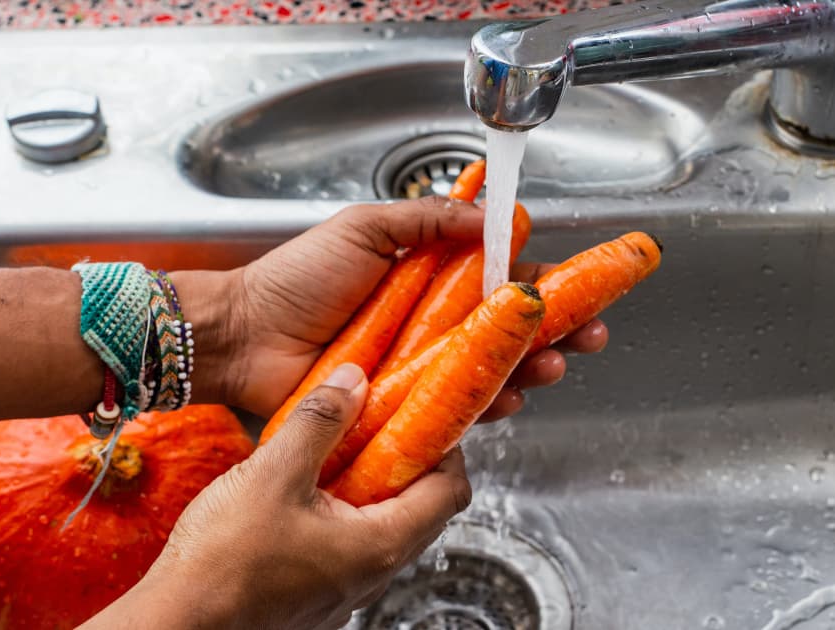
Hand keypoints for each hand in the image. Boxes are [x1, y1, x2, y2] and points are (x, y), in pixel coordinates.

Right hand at [82, 365, 470, 629]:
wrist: (177, 624)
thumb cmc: (223, 562)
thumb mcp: (273, 473)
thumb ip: (318, 422)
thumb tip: (354, 381)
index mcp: (381, 545)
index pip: (452, 491)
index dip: (446, 447)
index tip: (422, 414)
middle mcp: (372, 574)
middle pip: (421, 509)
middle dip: (406, 461)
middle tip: (379, 423)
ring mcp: (344, 591)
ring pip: (381, 528)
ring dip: (369, 486)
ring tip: (336, 449)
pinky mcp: (315, 597)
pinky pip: (347, 547)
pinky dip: (340, 512)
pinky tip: (304, 490)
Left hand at [183, 197, 607, 418]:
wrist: (245, 337)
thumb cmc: (294, 280)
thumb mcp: (365, 228)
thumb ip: (427, 218)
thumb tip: (489, 213)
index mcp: (427, 276)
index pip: (499, 278)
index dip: (542, 283)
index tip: (581, 286)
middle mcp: (430, 323)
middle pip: (509, 330)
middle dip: (557, 333)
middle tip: (588, 336)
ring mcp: (419, 367)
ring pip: (492, 371)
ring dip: (532, 370)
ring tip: (552, 366)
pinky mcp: (404, 406)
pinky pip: (456, 409)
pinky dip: (488, 406)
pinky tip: (510, 399)